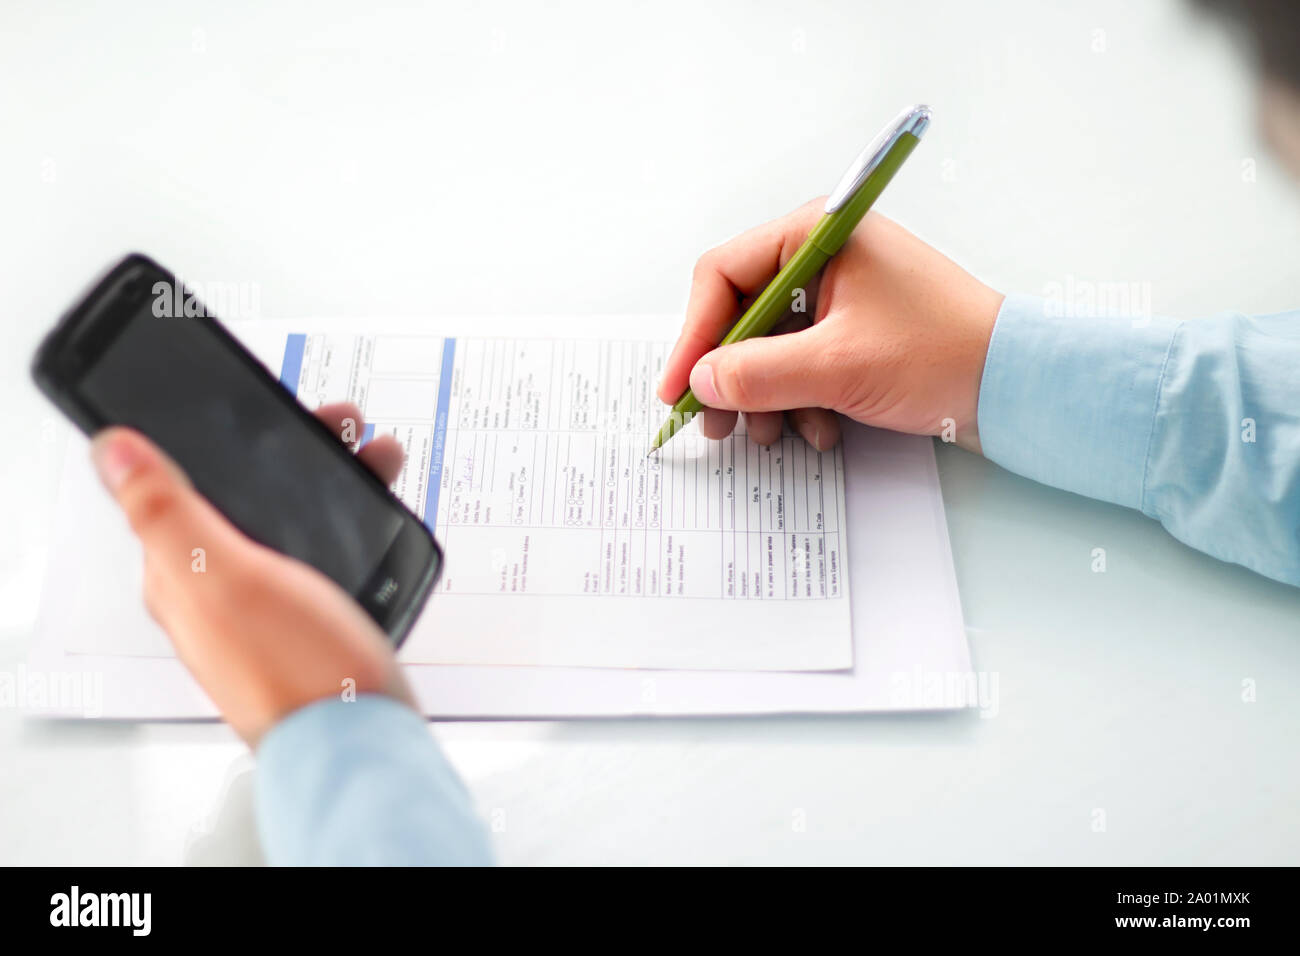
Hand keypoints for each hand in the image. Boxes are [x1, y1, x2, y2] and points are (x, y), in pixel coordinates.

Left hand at [91, 405, 413, 745]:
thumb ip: (165, 510)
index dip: (226, 439)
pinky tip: (375, 517)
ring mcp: (271, 608)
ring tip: (377, 460)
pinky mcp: (316, 622)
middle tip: (342, 430)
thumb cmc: (294, 670)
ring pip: (297, 522)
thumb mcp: (224, 576)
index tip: (274, 408)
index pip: (187, 487)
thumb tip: (111, 449)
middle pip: (250, 499)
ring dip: (335, 483)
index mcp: (185, 576)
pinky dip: (352, 523)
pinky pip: (327, 555)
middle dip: (299, 455)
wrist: (364, 741)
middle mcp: (222, 592)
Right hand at [657, 201, 1004, 452]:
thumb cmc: (942, 355)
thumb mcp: (836, 368)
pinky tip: (821, 431)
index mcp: (817, 235)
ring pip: (767, 347)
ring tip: (773, 436)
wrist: (1018, 386)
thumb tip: (699, 381)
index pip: (722, 275)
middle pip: (740, 314)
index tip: (677, 388)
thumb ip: (757, 374)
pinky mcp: (853, 332)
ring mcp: (839, 295)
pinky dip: (799, 401)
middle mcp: (822, 256)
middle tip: (716, 424)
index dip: (693, 335)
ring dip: (765, 397)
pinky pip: (800, 363)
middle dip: (729, 376)